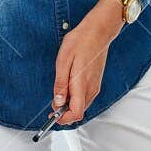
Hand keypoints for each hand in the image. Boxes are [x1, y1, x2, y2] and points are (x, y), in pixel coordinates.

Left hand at [51, 0, 123, 125]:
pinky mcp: (96, 83)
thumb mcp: (63, 60)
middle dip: (64, 113)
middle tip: (53, 102)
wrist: (98, 31)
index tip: (52, 115)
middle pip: (78, 112)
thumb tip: (57, 102)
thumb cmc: (81, 41)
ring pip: (82, 106)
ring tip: (60, 92)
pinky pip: (85, 98)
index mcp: (82, 84)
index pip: (76, 113)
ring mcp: (95, 86)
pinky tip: (69, 87)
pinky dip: (76, 99)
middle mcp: (91, 88)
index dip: (63, 119)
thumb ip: (61, 84)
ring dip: (70, 106)